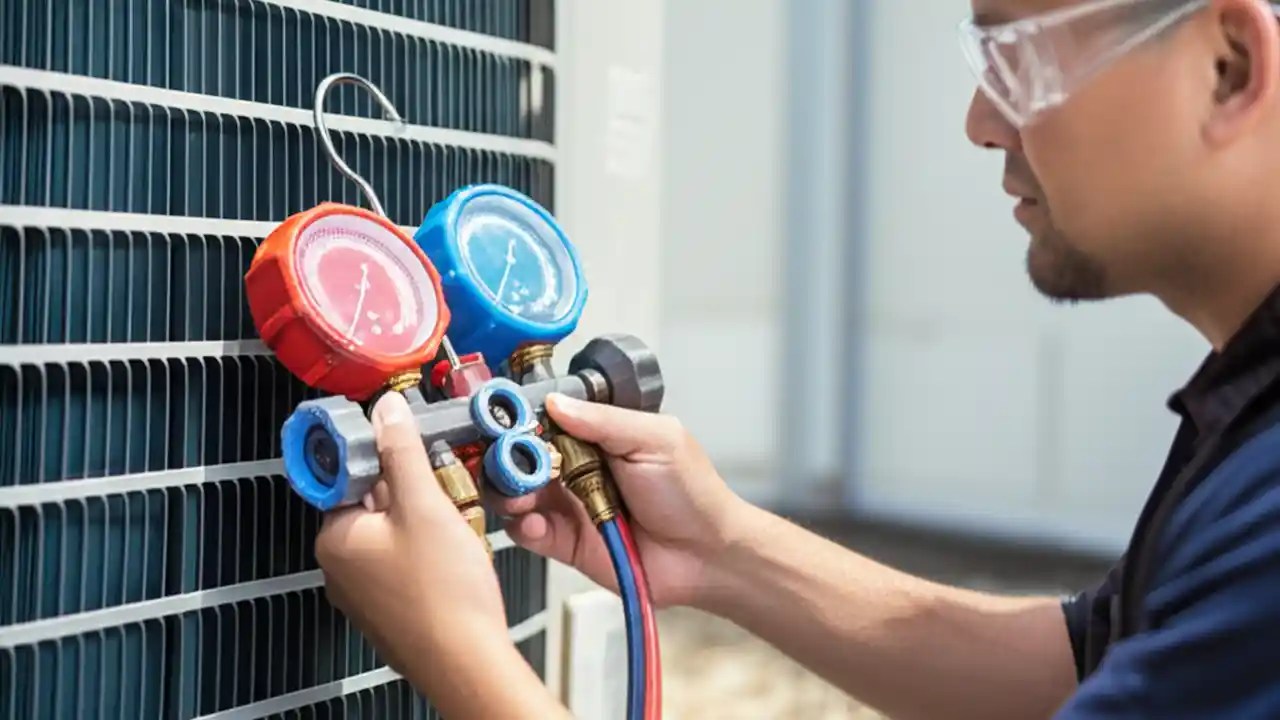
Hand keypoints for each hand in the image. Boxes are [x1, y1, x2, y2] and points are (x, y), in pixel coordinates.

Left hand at [315, 392, 549, 715]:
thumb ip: (402, 452)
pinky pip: (401, 565)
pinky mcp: (388, 611)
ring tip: (452, 526)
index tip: (410, 450)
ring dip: (422, 522)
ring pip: (390, 535)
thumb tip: (384, 409)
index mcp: (334, 538)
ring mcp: (362, 595)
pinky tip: (452, 558)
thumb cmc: (444, 591)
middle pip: (371, 504)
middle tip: (443, 493)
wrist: (468, 661)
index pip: (347, 476)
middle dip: (410, 492)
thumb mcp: (425, 504)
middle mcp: (338, 568)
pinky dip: (426, 554)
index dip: (383, 458)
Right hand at [491, 393, 749, 608]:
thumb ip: (604, 421)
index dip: (522, 422)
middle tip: (508, 464)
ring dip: (509, 492)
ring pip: (517, 494)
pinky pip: (529, 533)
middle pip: (521, 458)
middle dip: (507, 459)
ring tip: (519, 496)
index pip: (546, 421)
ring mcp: (570, 506)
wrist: (706, 554)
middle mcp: (577, 468)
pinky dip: (523, 527)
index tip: (504, 423)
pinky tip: (536, 523)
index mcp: (597, 436)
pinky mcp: (567, 542)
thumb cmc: (691, 493)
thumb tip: (555, 402)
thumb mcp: (654, 440)